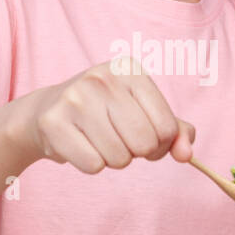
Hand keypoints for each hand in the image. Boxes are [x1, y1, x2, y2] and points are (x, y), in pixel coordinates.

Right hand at [25, 57, 195, 171]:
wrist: (48, 109)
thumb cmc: (106, 112)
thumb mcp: (145, 112)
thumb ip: (176, 132)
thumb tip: (187, 154)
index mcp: (129, 69)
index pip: (167, 128)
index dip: (160, 144)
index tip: (143, 135)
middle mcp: (102, 78)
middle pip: (144, 144)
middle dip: (137, 152)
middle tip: (120, 140)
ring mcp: (75, 98)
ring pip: (119, 158)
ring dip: (113, 159)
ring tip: (99, 140)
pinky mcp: (53, 122)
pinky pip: (93, 165)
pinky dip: (91, 165)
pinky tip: (80, 144)